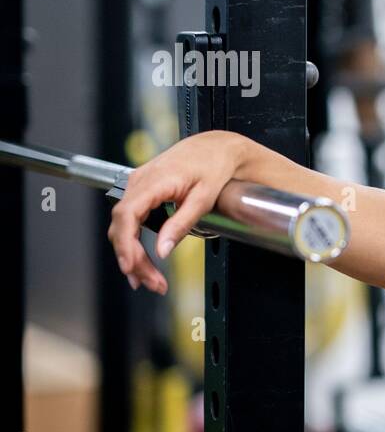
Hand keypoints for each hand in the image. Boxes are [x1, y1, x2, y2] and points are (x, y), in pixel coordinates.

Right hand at [106, 130, 250, 294]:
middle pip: (122, 225)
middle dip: (133, 258)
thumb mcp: (203, 198)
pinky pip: (130, 219)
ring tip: (149, 280)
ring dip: (132, 254)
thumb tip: (162, 251)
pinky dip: (133, 242)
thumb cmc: (213, 167)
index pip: (127, 215)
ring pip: (124, 225)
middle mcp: (139, 181)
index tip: (131, 266)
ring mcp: (137, 184)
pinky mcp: (141, 190)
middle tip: (150, 284)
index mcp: (155, 181)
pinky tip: (142, 262)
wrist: (216, 148)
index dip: (125, 243)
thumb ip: (181, 224)